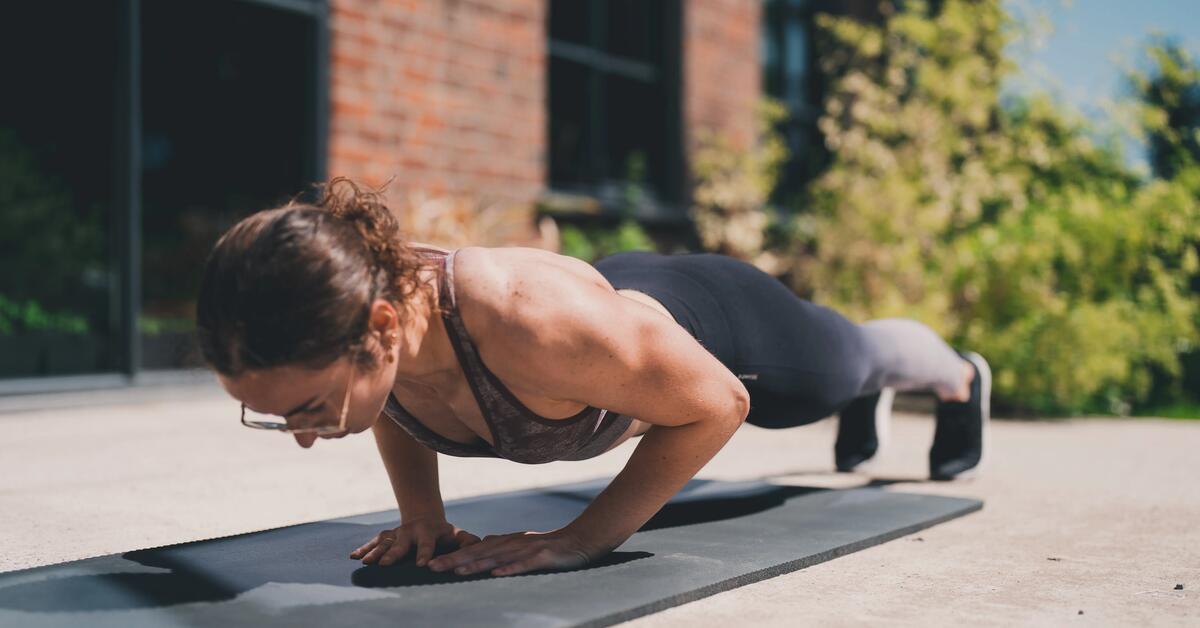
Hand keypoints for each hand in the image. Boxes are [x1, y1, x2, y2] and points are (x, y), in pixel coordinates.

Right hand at [349, 516, 480, 566]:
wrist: (424, 516)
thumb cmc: (443, 532)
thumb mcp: (456, 534)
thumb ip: (467, 541)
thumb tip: (480, 546)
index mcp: (429, 533)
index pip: (428, 544)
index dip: (425, 554)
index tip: (423, 565)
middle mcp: (411, 532)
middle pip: (402, 543)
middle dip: (394, 554)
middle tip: (386, 564)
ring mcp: (397, 534)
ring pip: (385, 543)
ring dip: (375, 552)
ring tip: (365, 562)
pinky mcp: (387, 537)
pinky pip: (374, 542)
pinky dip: (364, 548)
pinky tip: (353, 556)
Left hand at [426, 529, 593, 576]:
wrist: (580, 540)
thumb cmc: (551, 545)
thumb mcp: (523, 543)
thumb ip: (503, 544)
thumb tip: (483, 544)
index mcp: (506, 542)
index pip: (475, 550)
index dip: (453, 556)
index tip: (431, 564)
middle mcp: (512, 544)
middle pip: (480, 553)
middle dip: (455, 560)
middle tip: (432, 568)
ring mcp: (527, 550)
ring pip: (497, 559)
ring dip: (476, 565)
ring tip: (456, 572)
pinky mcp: (542, 557)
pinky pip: (523, 565)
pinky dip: (509, 569)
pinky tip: (496, 575)